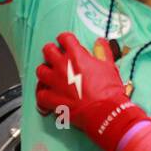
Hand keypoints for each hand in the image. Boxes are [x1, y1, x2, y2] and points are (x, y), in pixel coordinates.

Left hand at [36, 33, 144, 150]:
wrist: (105, 112)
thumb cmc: (108, 90)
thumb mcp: (109, 66)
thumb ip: (103, 52)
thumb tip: (100, 42)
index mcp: (76, 56)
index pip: (64, 38)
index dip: (65, 39)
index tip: (66, 42)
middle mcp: (62, 66)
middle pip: (47, 50)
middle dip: (51, 51)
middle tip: (56, 56)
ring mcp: (55, 82)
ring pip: (40, 71)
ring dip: (45, 72)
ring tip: (51, 75)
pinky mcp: (52, 98)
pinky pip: (40, 94)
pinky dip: (43, 94)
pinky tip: (49, 95)